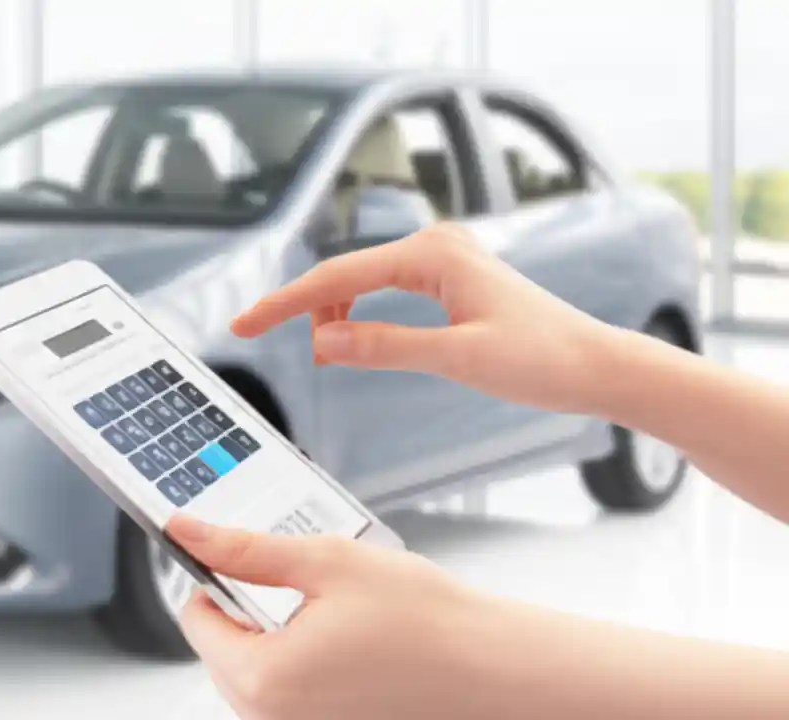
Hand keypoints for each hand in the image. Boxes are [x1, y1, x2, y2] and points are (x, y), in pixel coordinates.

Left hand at [167, 515, 493, 719]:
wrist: (498, 673)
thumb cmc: (430, 624)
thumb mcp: (328, 562)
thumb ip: (246, 549)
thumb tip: (190, 531)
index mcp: (262, 678)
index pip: (196, 620)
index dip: (218, 579)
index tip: (247, 561)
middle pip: (223, 651)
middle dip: (251, 613)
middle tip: (308, 589)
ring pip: (256, 675)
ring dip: (278, 641)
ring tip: (336, 620)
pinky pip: (290, 700)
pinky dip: (306, 670)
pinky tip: (349, 649)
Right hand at [231, 224, 621, 414]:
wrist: (596, 365)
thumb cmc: (542, 359)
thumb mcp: (456, 358)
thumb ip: (384, 346)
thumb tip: (321, 341)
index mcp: (433, 253)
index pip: (336, 276)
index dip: (284, 303)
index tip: (242, 323)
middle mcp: (435, 244)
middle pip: (343, 271)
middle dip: (304, 308)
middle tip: (267, 341)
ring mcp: (443, 258)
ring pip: (362, 280)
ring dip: (333, 313)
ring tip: (323, 353)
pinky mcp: (450, 277)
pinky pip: (386, 288)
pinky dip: (360, 312)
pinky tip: (352, 337)